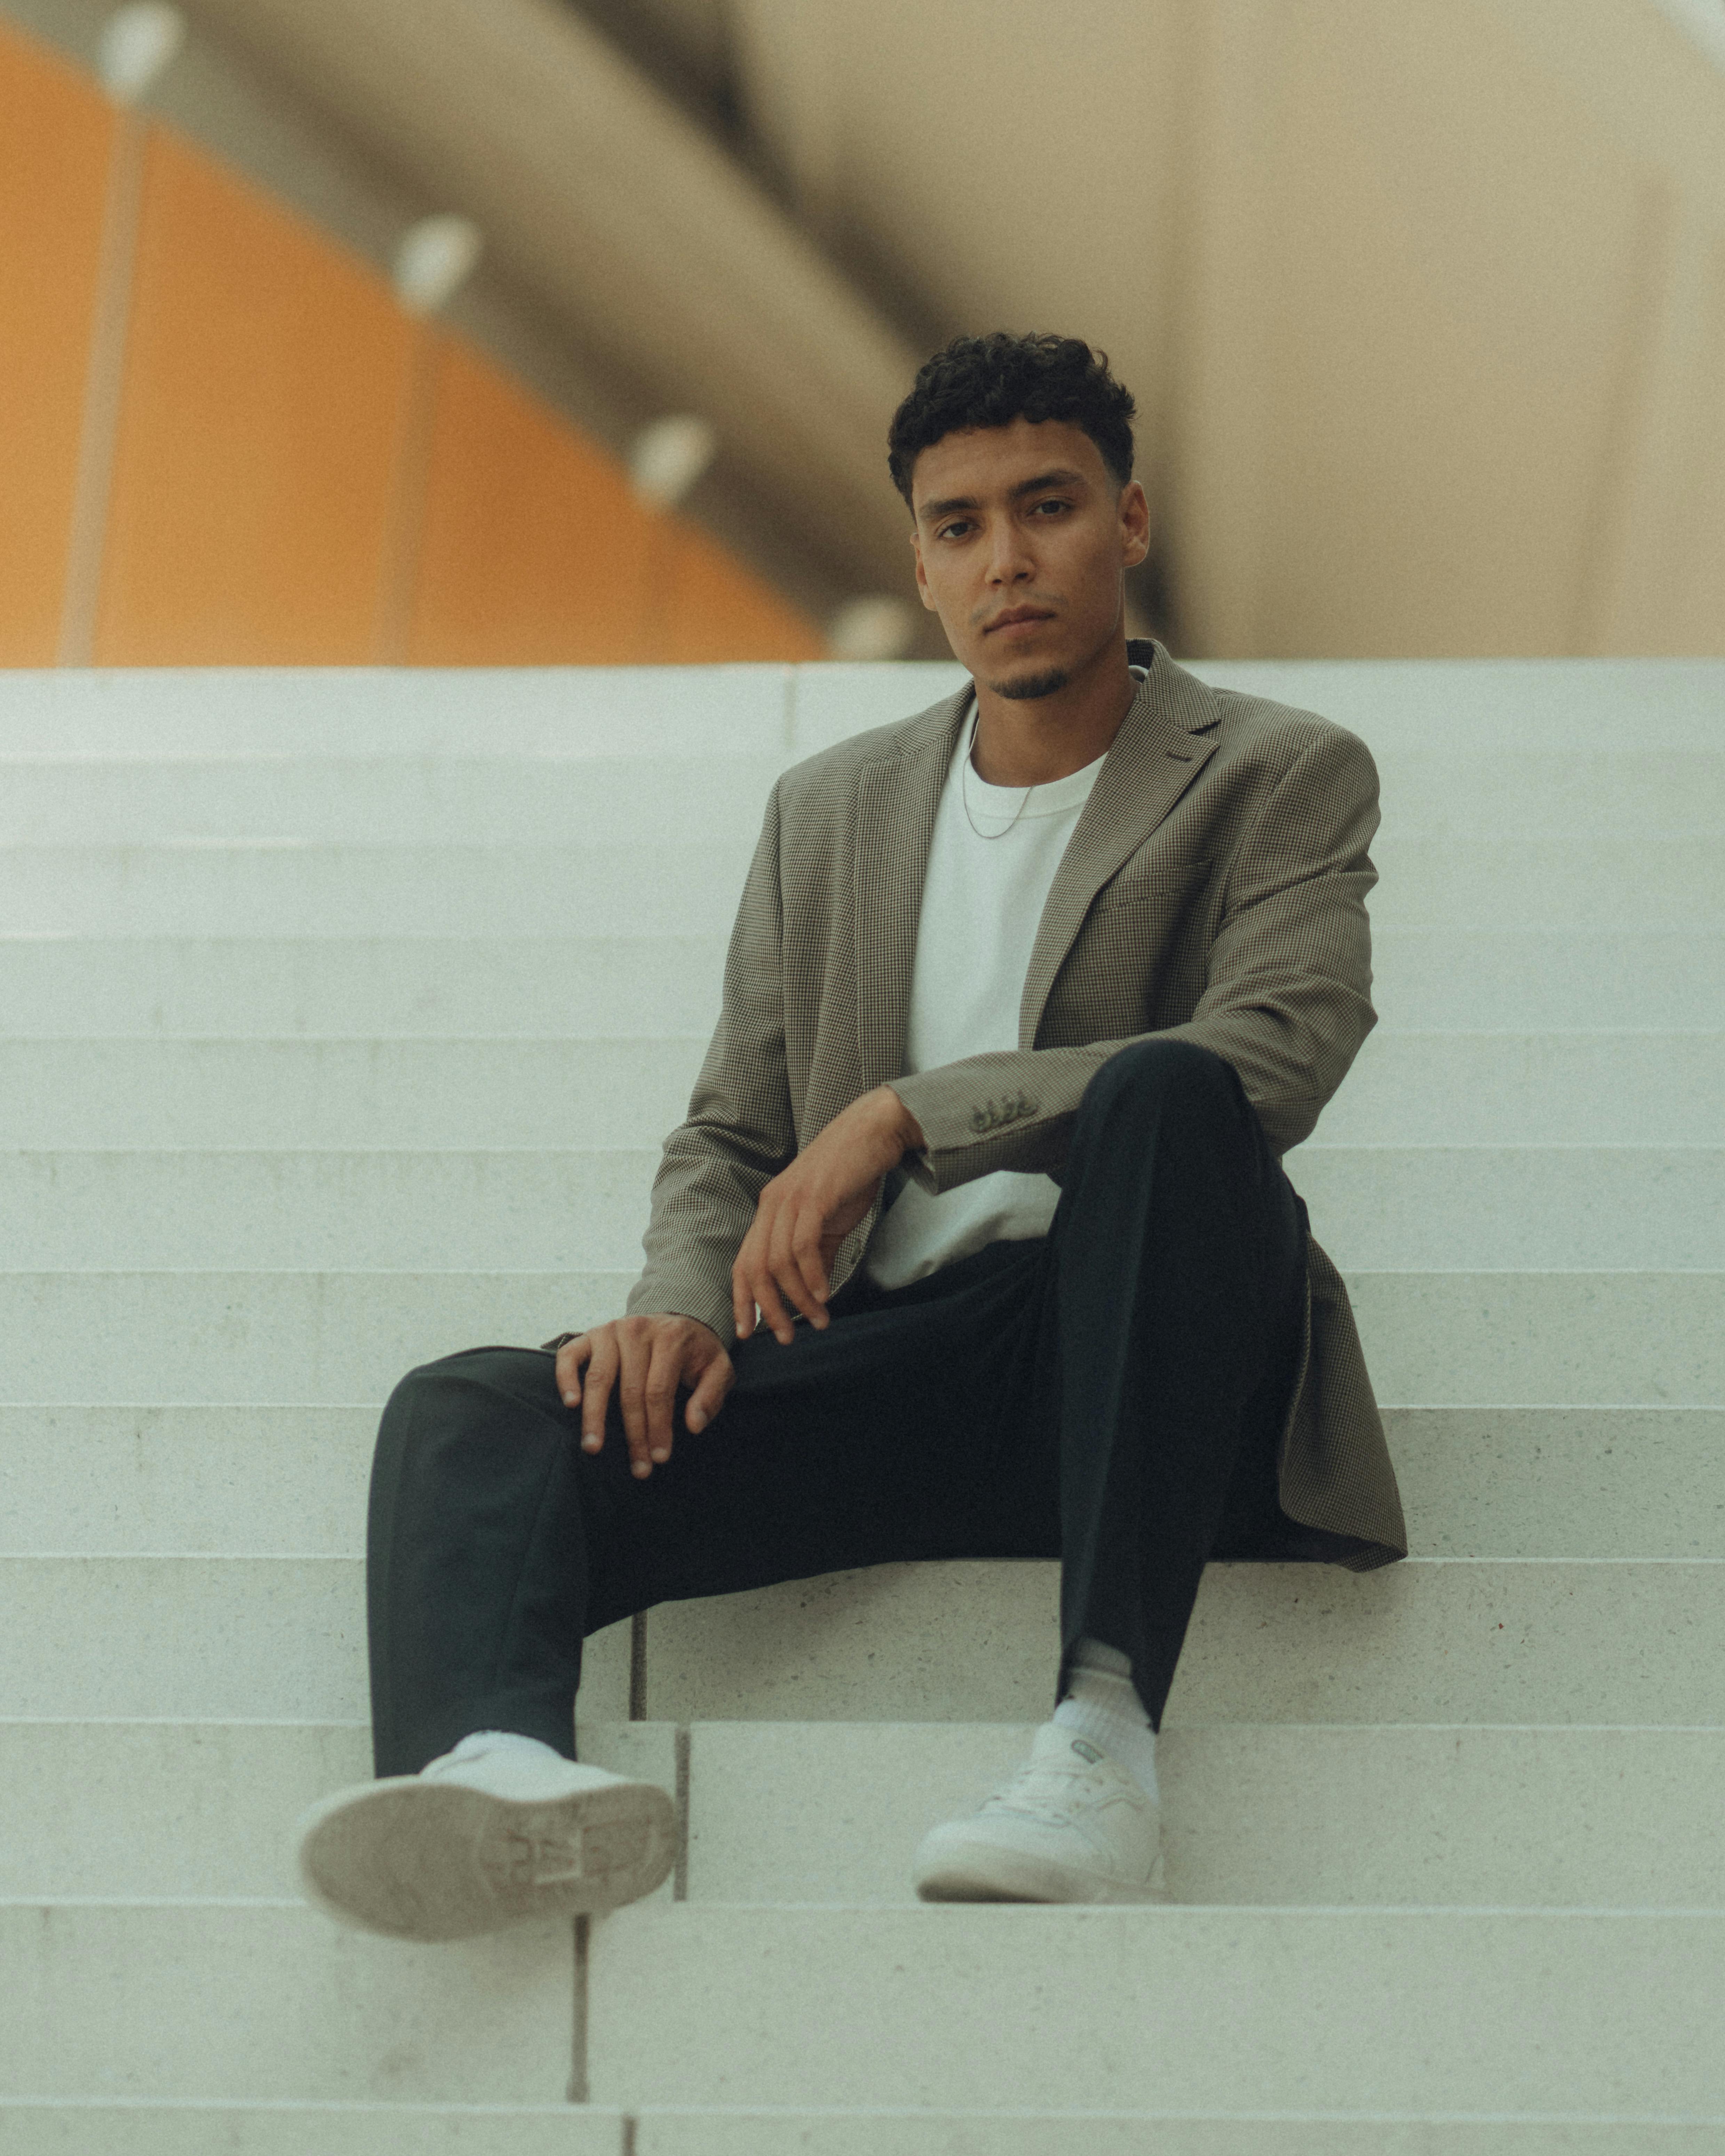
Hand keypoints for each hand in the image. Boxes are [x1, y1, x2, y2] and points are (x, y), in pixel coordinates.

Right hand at [556, 1314, 733, 1478]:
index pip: (659, 1391)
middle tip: (636, 1466)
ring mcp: (610, 1330)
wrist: (676, 1321)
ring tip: (593, 1446)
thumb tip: (693, 1425)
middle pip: (630, 1390)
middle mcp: (637, 1330)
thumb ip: (711, 1396)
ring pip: (598, 1377)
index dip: (658, 1427)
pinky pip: (570, 1355)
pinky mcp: (590, 1334)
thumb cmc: (696, 1353)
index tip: (659, 1457)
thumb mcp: (718, 1369)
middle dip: (633, 1433)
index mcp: (670, 1338)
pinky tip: (571, 1404)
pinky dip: (566, 1378)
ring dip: (595, 1416)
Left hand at [732, 1085, 922, 1343]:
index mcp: (770, 1208)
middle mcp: (772, 1203)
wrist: (876, 1128)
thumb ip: (818, 1251)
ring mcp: (791, 1198)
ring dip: (798, 1299)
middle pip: (755, 1268)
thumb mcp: (829, 1217)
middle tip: (785, 1337)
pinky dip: (812, 1276)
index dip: (741, 1299)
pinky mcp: (815, 1196)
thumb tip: (813, 1289)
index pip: (743, 1261)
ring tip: (817, 1320)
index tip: (746, 1331)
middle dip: (767, 1309)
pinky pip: (804, 1246)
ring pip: (779, 1262)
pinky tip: (824, 1295)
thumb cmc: (852, 1171)